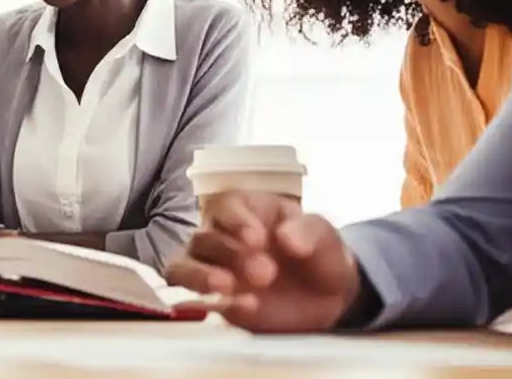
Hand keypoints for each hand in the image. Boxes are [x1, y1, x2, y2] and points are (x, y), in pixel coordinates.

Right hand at [164, 191, 360, 332]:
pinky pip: (194, 297)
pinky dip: (209, 301)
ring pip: (183, 264)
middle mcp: (222, 235)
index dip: (237, 220)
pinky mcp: (213, 299)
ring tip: (226, 287)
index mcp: (247, 210)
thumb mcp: (325, 237)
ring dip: (199, 275)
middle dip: (229, 253)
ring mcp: (213, 268)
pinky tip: (244, 307)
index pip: (226, 205)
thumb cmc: (319, 255)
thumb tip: (286, 237)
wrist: (328, 299)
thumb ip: (309, 231)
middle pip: (204, 237)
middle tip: (265, 273)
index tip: (258, 239)